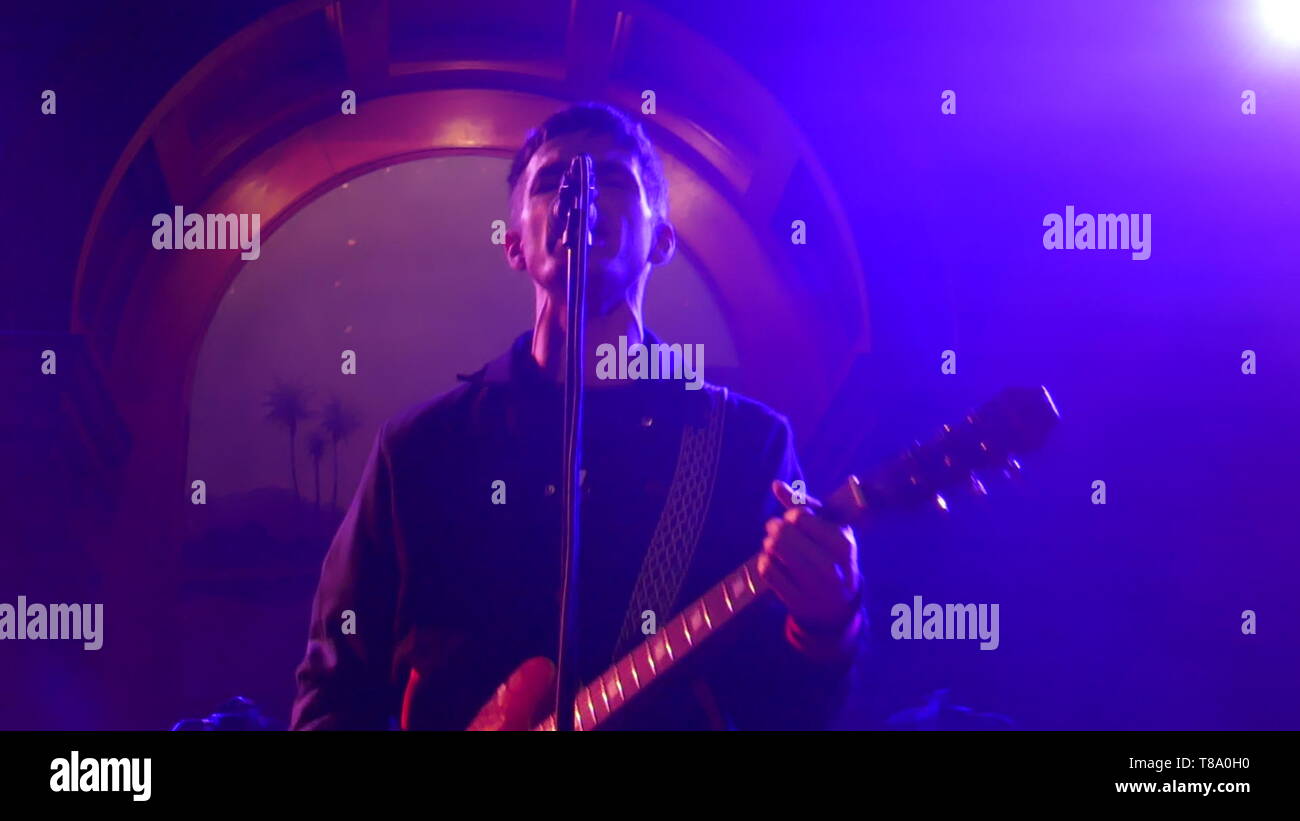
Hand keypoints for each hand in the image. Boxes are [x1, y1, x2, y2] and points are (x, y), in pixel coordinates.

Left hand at [759, 481, 862, 637]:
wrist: (838, 606)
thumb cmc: (833, 558)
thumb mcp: (830, 531)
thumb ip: (805, 506)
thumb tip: (776, 485)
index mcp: (843, 544)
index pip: (800, 516)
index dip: (791, 515)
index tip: (793, 520)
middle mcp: (830, 566)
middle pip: (782, 532)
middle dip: (775, 527)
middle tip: (777, 530)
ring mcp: (812, 586)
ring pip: (772, 550)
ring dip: (768, 543)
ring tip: (774, 544)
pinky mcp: (795, 601)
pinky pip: (767, 570)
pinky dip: (764, 561)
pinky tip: (772, 561)